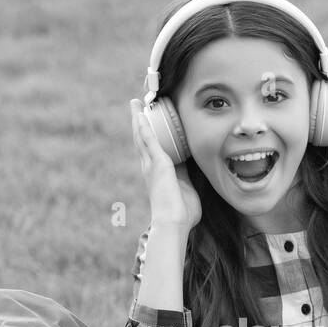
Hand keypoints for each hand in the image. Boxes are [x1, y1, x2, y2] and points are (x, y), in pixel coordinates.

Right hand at [130, 98, 201, 231]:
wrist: (173, 223)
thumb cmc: (181, 214)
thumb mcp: (186, 189)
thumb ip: (187, 177)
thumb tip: (192, 168)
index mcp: (157, 173)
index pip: (152, 149)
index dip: (149, 135)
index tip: (148, 122)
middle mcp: (150, 167)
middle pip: (142, 139)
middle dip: (139, 122)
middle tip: (136, 106)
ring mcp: (151, 164)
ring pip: (142, 136)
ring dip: (138, 118)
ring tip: (135, 103)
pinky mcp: (156, 163)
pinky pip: (148, 140)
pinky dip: (143, 126)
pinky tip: (140, 113)